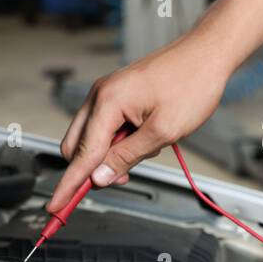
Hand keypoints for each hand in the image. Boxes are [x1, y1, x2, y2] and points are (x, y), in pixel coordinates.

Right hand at [47, 33, 228, 211]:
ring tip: (150, 146)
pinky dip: (121, 140)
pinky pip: (107, 126)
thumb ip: (127, 157)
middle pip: (77, 146)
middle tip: (123, 177)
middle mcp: (101, 95)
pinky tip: (148, 136)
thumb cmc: (192, 84)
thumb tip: (100, 177)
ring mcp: (108, 93)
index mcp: (108, 101)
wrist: (207, 55)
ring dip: (112, 153)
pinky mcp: (118, 95)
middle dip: (94, 168)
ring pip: (93, 138)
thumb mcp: (162, 131)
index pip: (81, 154)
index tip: (55, 207)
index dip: (69, 185)